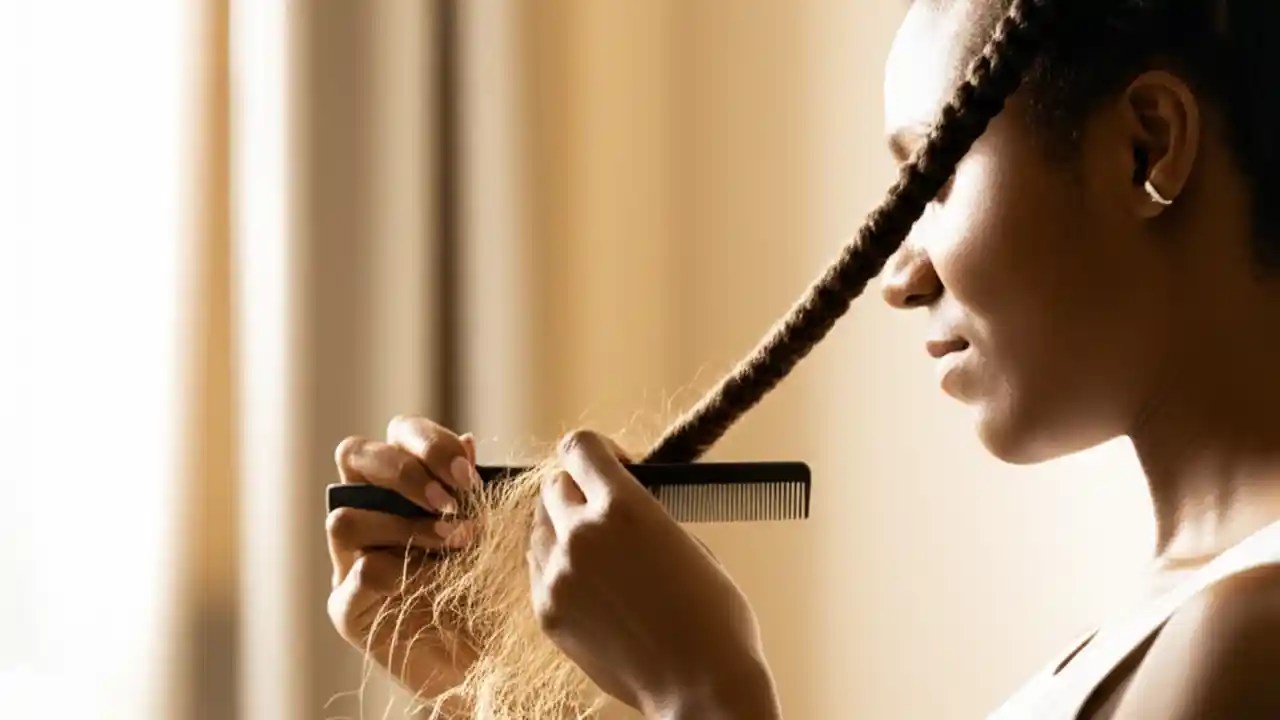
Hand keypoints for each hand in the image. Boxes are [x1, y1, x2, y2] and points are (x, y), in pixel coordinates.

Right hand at [326, 415, 480, 702]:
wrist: (494, 658)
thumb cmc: (495, 587)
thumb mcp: (496, 529)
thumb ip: (477, 488)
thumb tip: (467, 441)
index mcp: (404, 486)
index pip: (395, 434)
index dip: (427, 441)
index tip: (468, 472)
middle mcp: (369, 514)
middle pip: (353, 456)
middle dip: (404, 469)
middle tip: (450, 499)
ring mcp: (350, 562)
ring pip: (345, 519)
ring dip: (405, 525)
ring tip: (457, 541)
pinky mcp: (348, 609)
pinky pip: (358, 575)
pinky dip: (403, 572)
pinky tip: (439, 581)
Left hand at [527, 430, 781, 719]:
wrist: (699, 685)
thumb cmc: (711, 616)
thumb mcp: (686, 543)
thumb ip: (642, 514)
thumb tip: (621, 503)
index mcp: (624, 507)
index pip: (579, 447)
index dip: (596, 451)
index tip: (614, 466)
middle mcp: (582, 534)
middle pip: (553, 485)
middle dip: (578, 489)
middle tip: (603, 510)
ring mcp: (558, 575)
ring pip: (538, 527)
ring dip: (562, 527)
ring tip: (598, 552)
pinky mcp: (547, 611)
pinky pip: (537, 569)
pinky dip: (557, 566)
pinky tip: (591, 584)